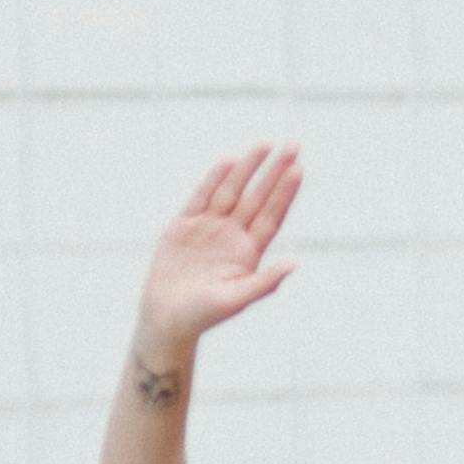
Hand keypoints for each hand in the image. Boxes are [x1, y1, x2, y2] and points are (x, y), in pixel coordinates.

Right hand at [136, 143, 301, 359]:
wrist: (165, 319)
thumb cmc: (203, 316)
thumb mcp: (236, 300)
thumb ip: (265, 282)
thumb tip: (294, 264)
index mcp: (248, 252)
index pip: (271, 216)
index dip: (284, 194)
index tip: (298, 170)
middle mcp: (232, 236)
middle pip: (257, 197)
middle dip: (273, 172)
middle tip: (293, 145)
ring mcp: (208, 228)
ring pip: (231, 191)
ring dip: (247, 168)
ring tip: (264, 145)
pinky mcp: (183, 226)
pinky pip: (201, 197)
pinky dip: (213, 179)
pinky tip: (228, 161)